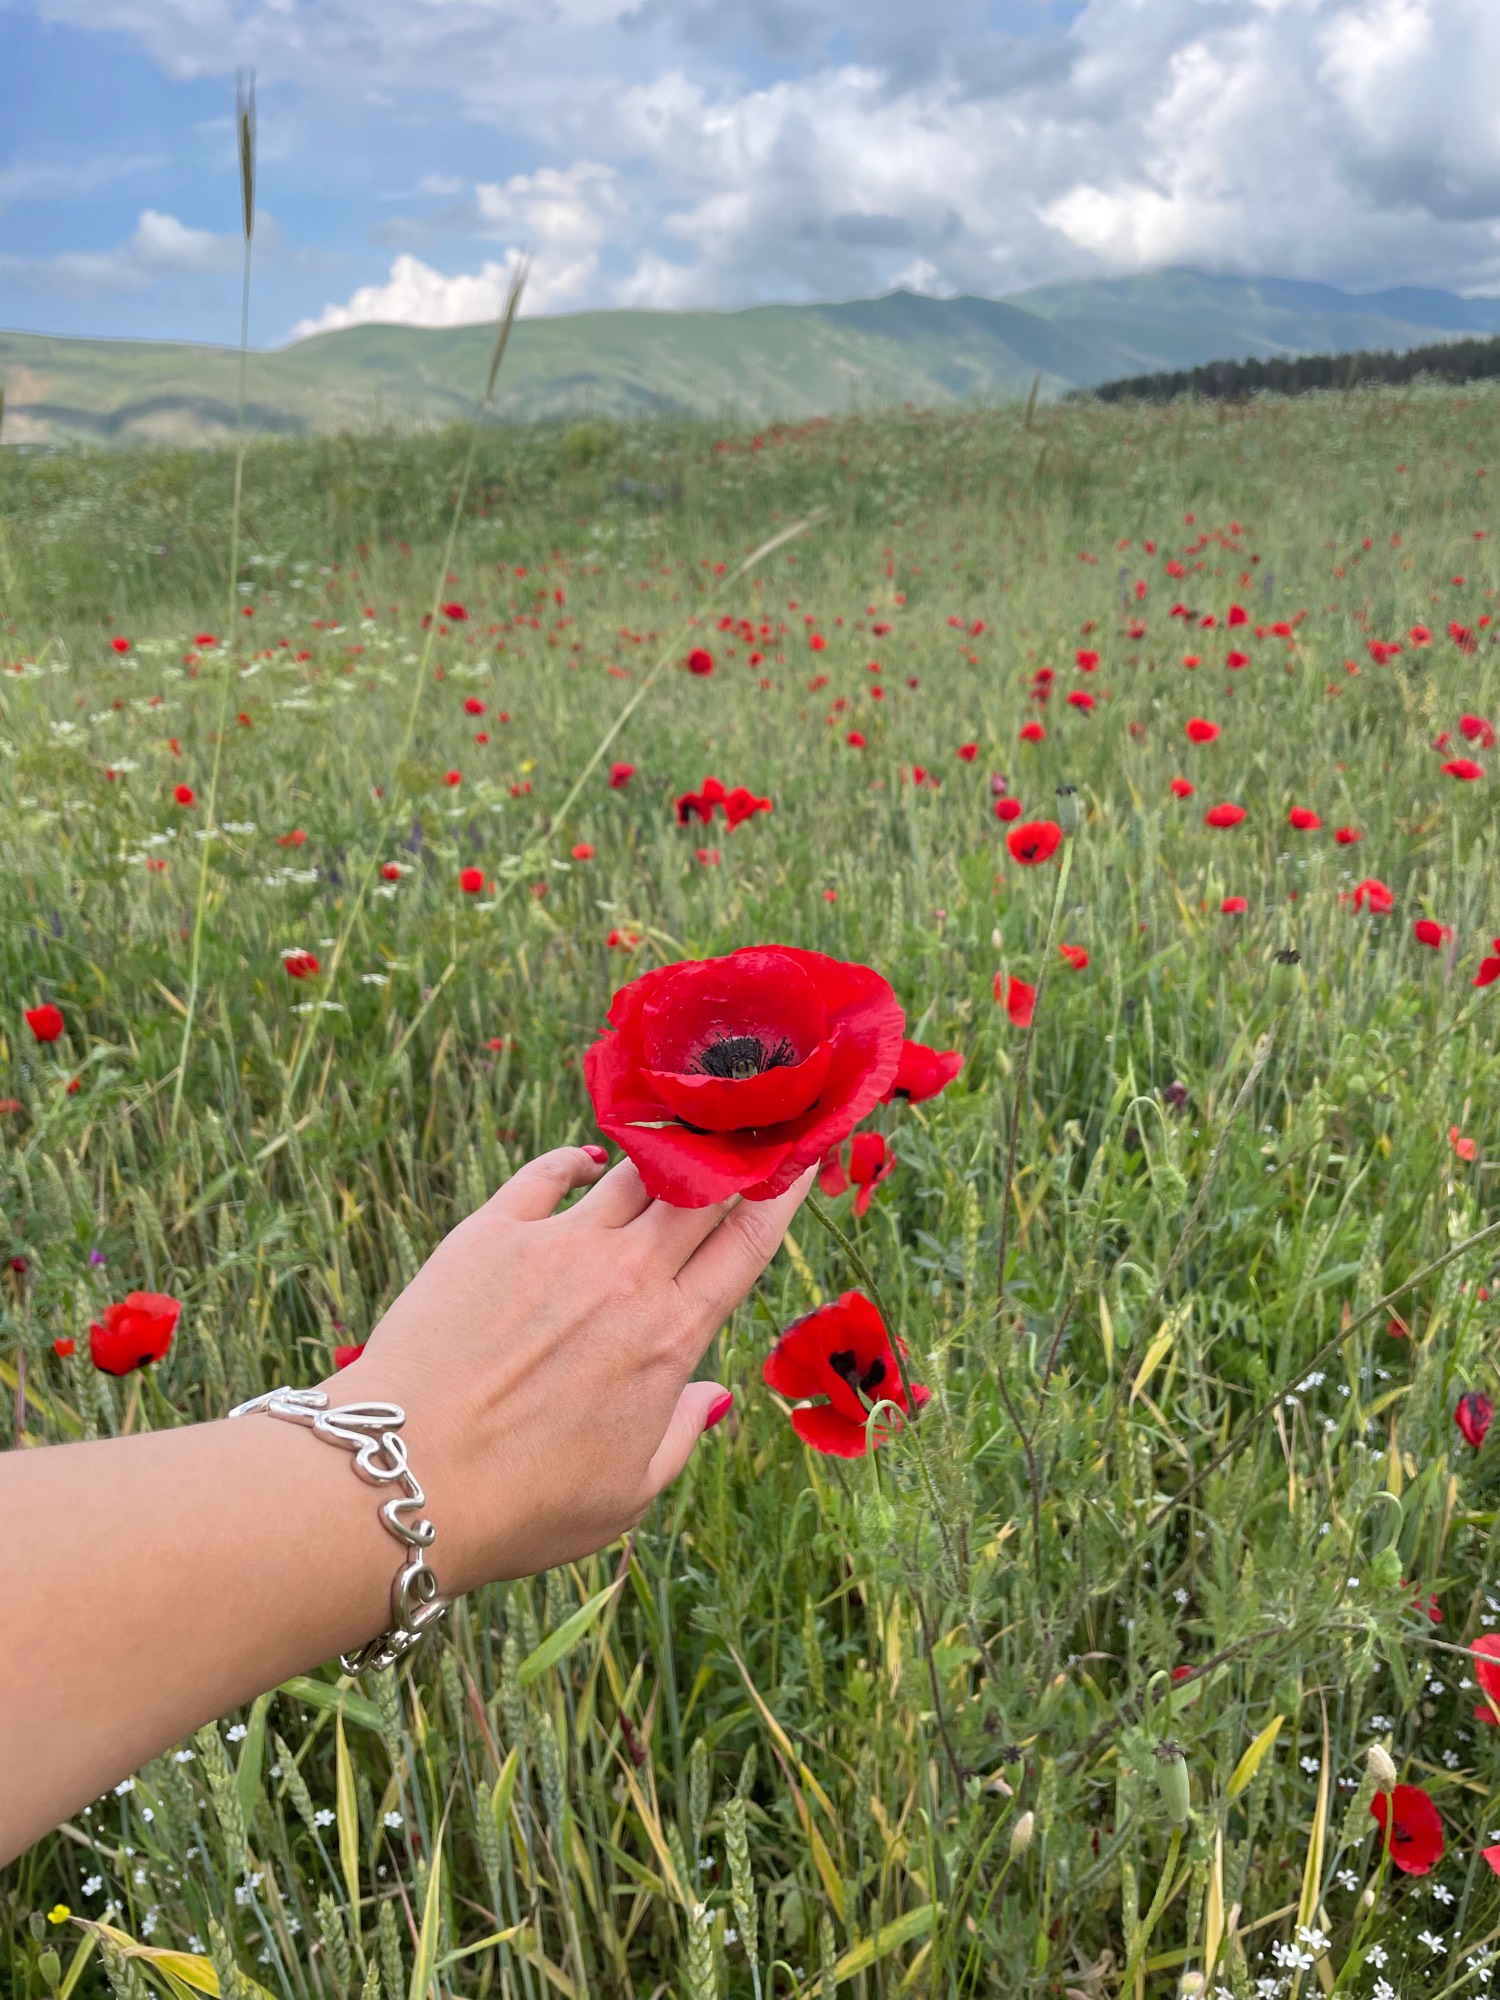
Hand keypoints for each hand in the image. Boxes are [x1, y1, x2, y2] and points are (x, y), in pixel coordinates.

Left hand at [333, 1147, 813, 1595]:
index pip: (748, 1243)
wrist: (403, 1475)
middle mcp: (623, 1277)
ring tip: (680, 1131)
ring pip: (632, 1173)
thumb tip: (712, 1394)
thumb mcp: (626, 1495)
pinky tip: (586, 1162)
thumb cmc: (521, 1507)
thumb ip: (680, 1434)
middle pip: (701, 1189)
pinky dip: (575, 1160)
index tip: (804, 1152)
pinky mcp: (488, 1233)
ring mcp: (555, 1246)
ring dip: (665, 1149)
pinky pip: (546, 1173)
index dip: (784, 1190)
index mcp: (670, 1338)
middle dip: (738, 1148)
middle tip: (756, 1120)